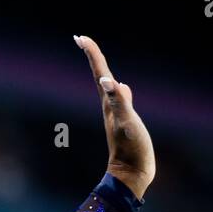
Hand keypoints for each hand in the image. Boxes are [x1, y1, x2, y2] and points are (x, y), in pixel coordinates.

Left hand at [74, 35, 154, 199]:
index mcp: (110, 103)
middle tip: (82, 39)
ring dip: (101, 69)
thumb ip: (120, 101)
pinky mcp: (124, 122)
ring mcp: (116, 114)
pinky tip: (118, 86)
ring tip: (95, 57)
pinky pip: (119, 99)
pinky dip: (117, 88)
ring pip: (107, 86)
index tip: (80, 37)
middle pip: (101, 75)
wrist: (131, 174)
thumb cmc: (131, 150)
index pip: (100, 73)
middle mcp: (110, 106)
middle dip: (93, 56)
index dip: (92, 54)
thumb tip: (109, 81)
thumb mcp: (127, 122)